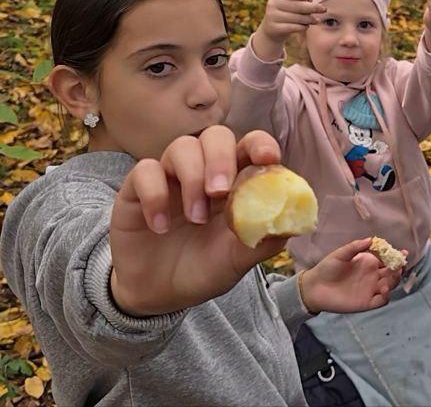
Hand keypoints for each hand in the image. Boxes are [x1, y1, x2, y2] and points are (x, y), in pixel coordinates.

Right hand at [108, 128, 288, 316]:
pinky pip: (145, 171)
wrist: (157, 293)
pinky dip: (155, 194)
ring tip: (195, 219)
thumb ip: (262, 242)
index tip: (268, 158)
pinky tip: (160, 225)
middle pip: (215, 136)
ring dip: (192, 179)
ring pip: (181, 147)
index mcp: (235, 183)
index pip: (250, 147)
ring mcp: (170, 177)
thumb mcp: (236, 262)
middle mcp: (203, 172)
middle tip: (220, 192)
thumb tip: (293, 223)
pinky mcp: (138, 188)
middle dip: (221, 158)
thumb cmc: (202, 269)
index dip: (260, 145)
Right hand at [251, 0, 325, 58]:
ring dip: (309, 19)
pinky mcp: (274, 28)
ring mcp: (272, 16)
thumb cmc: (285, 9)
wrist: (272, 29)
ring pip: (297, 18)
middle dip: (313, 7)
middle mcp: (273, 3)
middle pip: (298, 5)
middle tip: (323, 9)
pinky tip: (306, 26)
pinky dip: (302, 27)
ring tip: (316, 20)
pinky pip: (294, 28)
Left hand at [300, 237, 404, 313]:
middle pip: (392, 273)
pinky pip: (382, 301)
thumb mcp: (341, 254)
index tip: (403, 253)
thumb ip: (355, 247)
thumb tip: (372, 239)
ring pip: (390, 286)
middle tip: (398, 266)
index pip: (387, 260)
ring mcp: (371, 289)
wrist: (315, 287)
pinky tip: (383, 290)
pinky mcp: (367, 303)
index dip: (396, 257)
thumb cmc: (327, 268)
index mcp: (369, 263)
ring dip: (393, 282)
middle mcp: (373, 276)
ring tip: (388, 278)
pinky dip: (386, 296)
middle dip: (398, 269)